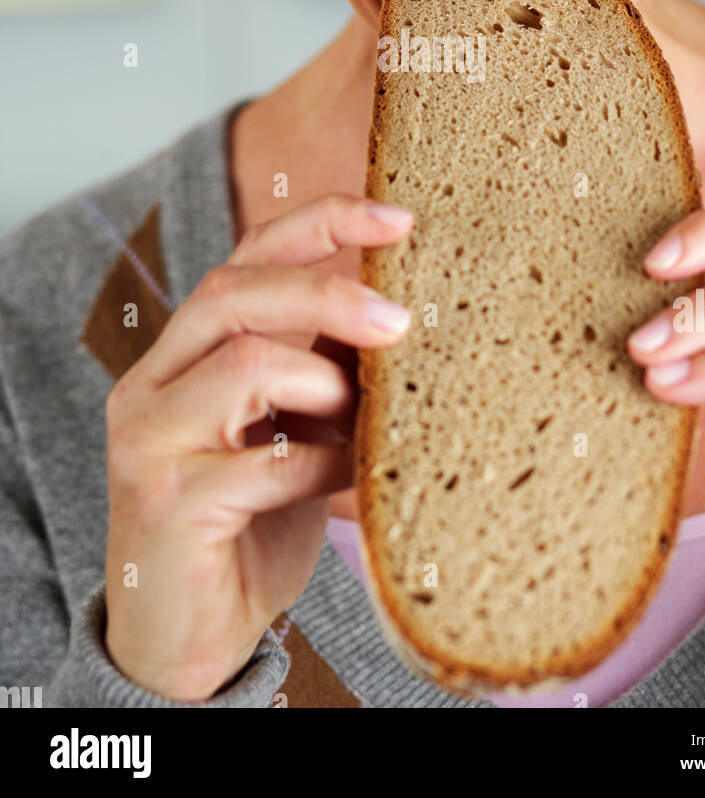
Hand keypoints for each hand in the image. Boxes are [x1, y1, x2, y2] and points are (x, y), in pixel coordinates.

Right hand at [104, 195, 413, 700]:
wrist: (187, 635)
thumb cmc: (250, 520)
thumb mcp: (293, 427)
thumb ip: (325, 366)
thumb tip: (407, 307)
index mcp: (186, 349)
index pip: (246, 254)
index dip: (321, 222)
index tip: (399, 218)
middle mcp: (154, 381)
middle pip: (236, 292)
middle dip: (330, 293)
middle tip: (403, 321)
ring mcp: (149, 439)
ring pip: (246, 363)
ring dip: (326, 386)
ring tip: (359, 424)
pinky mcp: (166, 502)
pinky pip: (263, 462)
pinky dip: (324, 464)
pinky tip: (350, 480)